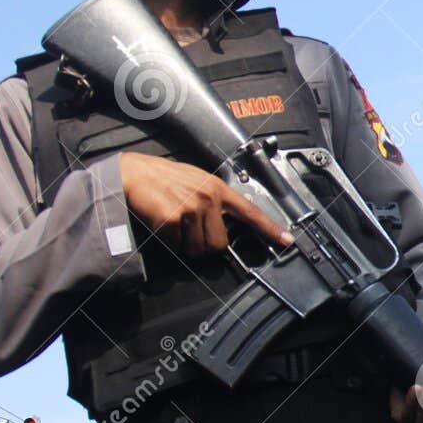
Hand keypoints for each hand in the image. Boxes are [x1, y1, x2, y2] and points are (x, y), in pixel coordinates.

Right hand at [119, 152, 291, 256]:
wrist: (134, 173)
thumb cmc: (164, 179)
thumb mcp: (198, 182)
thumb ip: (215, 201)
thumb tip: (226, 226)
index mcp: (218, 189)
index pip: (251, 211)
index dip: (270, 228)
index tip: (287, 240)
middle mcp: (209, 198)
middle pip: (220, 244)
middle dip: (205, 245)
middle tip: (190, 230)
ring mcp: (192, 208)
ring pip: (198, 249)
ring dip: (186, 244)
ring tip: (176, 223)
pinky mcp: (174, 219)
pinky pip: (177, 246)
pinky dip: (169, 241)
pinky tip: (163, 222)